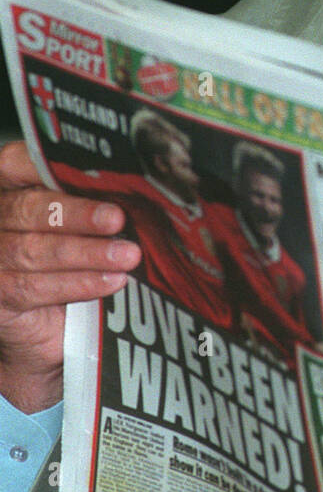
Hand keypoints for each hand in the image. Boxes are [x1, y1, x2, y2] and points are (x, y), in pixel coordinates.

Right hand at [0, 141, 140, 412]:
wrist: (53, 328)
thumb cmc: (74, 261)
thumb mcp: (84, 223)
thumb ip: (96, 198)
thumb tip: (141, 186)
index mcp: (10, 186)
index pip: (21, 162)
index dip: (52, 166)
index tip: (96, 172)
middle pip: (27, 209)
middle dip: (77, 215)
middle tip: (117, 219)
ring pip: (32, 251)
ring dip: (86, 253)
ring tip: (127, 256)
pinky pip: (34, 287)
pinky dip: (77, 283)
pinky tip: (111, 281)